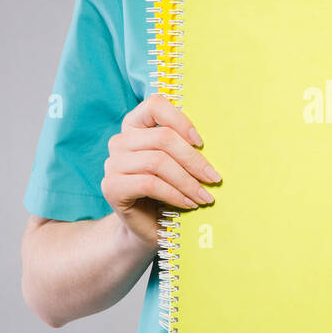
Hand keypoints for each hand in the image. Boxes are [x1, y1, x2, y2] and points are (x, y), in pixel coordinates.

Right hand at [101, 94, 220, 248]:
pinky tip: (188, 204)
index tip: (201, 142)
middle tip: (214, 178)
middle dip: (194, 160)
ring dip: (187, 182)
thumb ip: (186, 146)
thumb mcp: (179, 164)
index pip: (155, 104)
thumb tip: (220, 138)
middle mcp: (120, 141)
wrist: (148, 227)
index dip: (181, 120)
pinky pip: (149, 184)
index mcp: (136, 126)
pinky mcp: (111, 186)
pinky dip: (174, 194)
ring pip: (157, 162)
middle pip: (162, 138)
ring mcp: (113, 163)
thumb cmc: (169, 191)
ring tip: (204, 197)